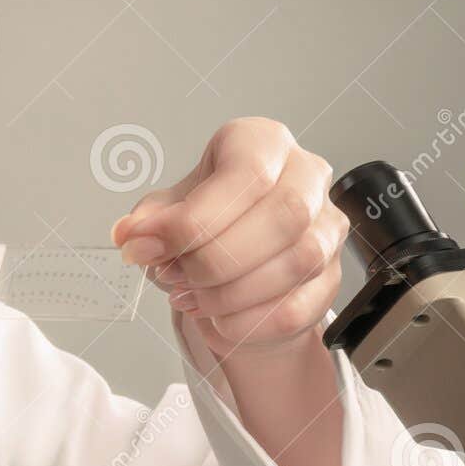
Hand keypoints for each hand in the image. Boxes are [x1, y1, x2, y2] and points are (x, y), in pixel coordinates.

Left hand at [110, 117, 347, 359]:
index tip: (148, 247)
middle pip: (282, 216)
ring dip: (232, 294)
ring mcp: (327, 226)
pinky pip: (299, 307)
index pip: (245, 175)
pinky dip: (249, 323)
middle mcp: (306, 176)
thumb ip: (149, 221)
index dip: (194, 219)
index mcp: (263, 143)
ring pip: (297, 263)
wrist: (236, 257)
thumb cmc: (208, 219)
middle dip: (217, 259)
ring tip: (191, 298)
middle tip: (175, 277)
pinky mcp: (332, 276)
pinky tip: (218, 320)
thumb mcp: (168, 208)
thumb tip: (133, 236)